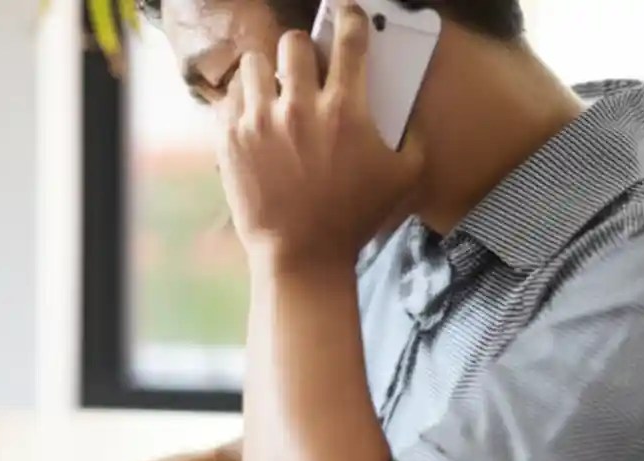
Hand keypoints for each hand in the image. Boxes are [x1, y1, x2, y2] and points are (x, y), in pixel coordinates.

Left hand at [215, 2, 423, 270]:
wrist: (302, 254)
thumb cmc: (354, 217)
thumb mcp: (406, 176)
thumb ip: (415, 135)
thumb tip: (413, 109)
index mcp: (345, 109)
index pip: (349, 39)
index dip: (350, 18)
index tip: (345, 13)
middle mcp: (300, 107)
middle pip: (293, 43)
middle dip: (301, 50)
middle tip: (304, 68)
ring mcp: (260, 122)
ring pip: (254, 64)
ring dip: (266, 73)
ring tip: (272, 91)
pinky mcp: (230, 140)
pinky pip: (228, 98)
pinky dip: (240, 102)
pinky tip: (252, 117)